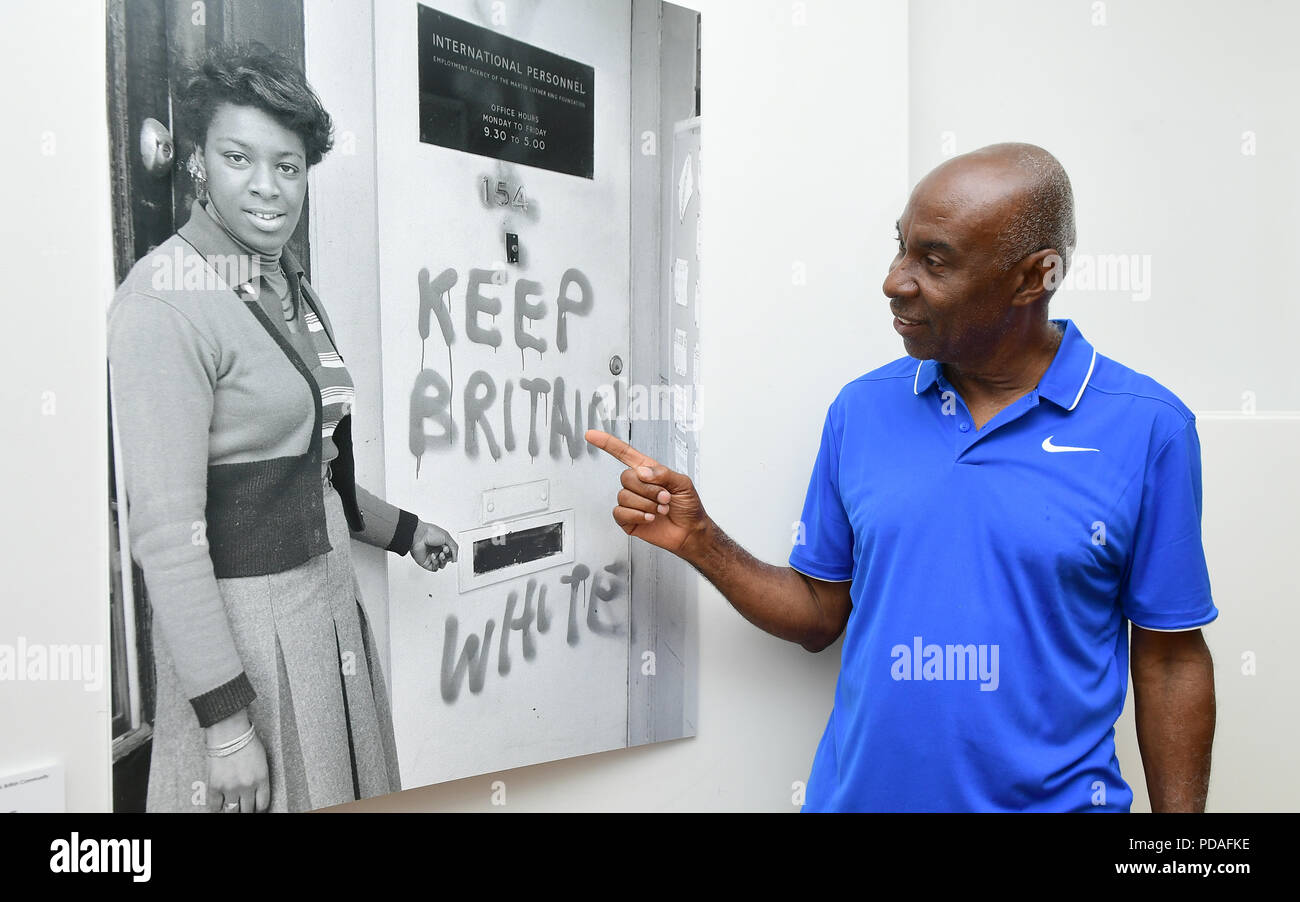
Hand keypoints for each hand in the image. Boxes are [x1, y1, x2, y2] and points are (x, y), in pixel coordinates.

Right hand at [204, 712, 269, 812]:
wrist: (229, 732)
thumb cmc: (247, 742)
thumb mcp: (262, 761)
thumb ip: (260, 778)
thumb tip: (256, 793)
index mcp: (262, 779)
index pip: (262, 805)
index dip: (258, 808)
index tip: (255, 807)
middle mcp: (247, 786)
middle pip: (247, 810)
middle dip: (246, 809)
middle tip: (243, 806)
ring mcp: (230, 788)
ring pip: (231, 811)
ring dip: (232, 810)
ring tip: (232, 805)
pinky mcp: (215, 786)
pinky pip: (214, 807)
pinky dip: (216, 808)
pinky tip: (219, 805)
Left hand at [411, 521, 457, 571]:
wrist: (418, 535)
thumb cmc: (430, 533)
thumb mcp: (447, 537)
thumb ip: (454, 548)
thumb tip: (455, 559)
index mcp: (441, 544)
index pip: (450, 553)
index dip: (451, 552)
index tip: (448, 548)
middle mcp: (436, 550)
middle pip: (447, 559)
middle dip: (447, 556)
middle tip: (443, 551)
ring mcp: (431, 557)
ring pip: (442, 565)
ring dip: (442, 560)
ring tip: (440, 554)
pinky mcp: (426, 563)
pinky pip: (435, 568)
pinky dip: (436, 564)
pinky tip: (433, 556)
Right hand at [584, 429, 708, 557]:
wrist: (690, 532)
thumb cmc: (689, 507)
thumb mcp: (683, 483)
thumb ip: (663, 473)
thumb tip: (642, 472)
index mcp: (649, 471)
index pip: (624, 454)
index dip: (607, 444)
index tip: (591, 435)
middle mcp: (638, 485)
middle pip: (625, 477)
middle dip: (648, 489)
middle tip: (664, 497)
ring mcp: (631, 502)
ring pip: (624, 496)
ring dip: (646, 504)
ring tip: (661, 510)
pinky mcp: (628, 519)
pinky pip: (620, 513)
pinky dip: (637, 515)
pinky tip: (650, 518)